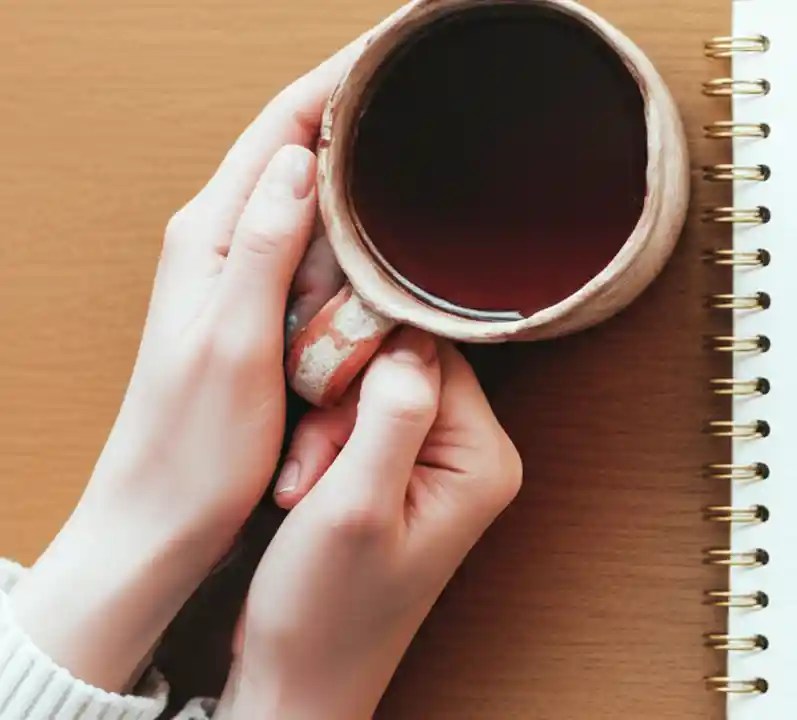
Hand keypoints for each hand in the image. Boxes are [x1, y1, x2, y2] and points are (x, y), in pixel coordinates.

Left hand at [8, 37, 366, 691]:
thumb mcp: (233, 343)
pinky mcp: (259, 306)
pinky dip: (352, 217)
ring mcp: (240, 272)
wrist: (161, 521)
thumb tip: (305, 158)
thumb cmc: (194, 447)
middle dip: (356, 102)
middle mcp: (221, 240)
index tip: (398, 46)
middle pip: (297, 145)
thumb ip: (263, 245)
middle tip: (423, 75)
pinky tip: (388, 214)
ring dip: (357, 156)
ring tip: (419, 125)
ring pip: (309, 192)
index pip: (282, 128)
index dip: (340, 78)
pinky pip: (314, 242)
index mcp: (209, 236)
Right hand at [218, 330, 520, 718]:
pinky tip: (303, 494)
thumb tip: (407, 336)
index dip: (368, 358)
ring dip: (321, 432)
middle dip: (339, 405)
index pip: (433, 352)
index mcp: (483, 459)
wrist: (297, 680)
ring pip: (369, 394)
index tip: (317, 396)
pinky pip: (356, 425)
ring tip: (304, 492)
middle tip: (311, 470)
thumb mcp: (356, 504)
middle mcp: (472, 456)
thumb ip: (391, 414)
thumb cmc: (326, 609)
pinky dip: (318, 449)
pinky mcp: (398, 478)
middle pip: (402, 368)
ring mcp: (435, 467)